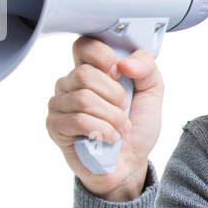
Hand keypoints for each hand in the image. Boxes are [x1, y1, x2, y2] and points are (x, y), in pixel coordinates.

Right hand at [46, 36, 163, 200]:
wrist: (131, 162)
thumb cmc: (136, 126)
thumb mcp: (152, 91)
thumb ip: (146, 67)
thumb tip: (124, 62)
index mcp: (91, 68)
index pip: (84, 45)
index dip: (103, 56)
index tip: (120, 74)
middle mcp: (71, 83)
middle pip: (85, 74)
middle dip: (115, 95)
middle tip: (124, 109)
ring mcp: (60, 104)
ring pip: (82, 98)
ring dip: (112, 116)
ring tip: (120, 127)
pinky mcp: (55, 126)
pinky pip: (76, 120)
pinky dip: (101, 130)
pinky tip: (109, 137)